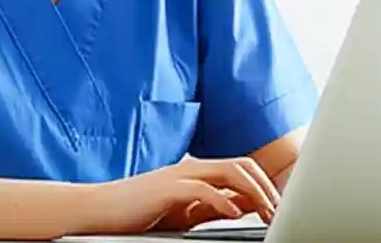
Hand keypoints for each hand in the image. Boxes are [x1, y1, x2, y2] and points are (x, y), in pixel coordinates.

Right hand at [88, 156, 280, 233]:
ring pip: (228, 172)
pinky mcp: (166, 189)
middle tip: (280, 210)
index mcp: (199, 172)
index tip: (281, 206)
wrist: (99, 211)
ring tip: (267, 211)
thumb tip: (244, 207)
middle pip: (242, 166)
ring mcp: (180, 176)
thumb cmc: (140, 213)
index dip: (266, 185)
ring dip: (253, 191)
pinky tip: (233, 214)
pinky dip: (221, 200)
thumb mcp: (185, 212)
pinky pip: (200, 189)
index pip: (243, 169)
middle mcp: (193, 168)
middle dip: (266, 187)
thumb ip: (213, 207)